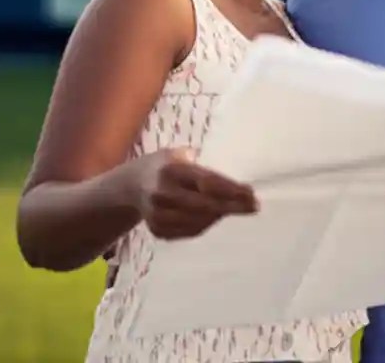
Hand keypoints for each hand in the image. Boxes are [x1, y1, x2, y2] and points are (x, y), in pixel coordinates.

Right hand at [131, 148, 258, 239]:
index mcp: (170, 170)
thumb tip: (225, 177)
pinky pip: (189, 232)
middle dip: (233, 206)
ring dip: (220, 215)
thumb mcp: (175, 153)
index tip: (251, 193)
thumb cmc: (162, 166)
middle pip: (205, 205)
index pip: (206, 182)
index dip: (231, 189)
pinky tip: (214, 216)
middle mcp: (162, 194)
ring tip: (236, 207)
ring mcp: (158, 215)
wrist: (129, 186)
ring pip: (199, 221)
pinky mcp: (157, 230)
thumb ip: (199, 162)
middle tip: (254, 206)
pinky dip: (205, 225)